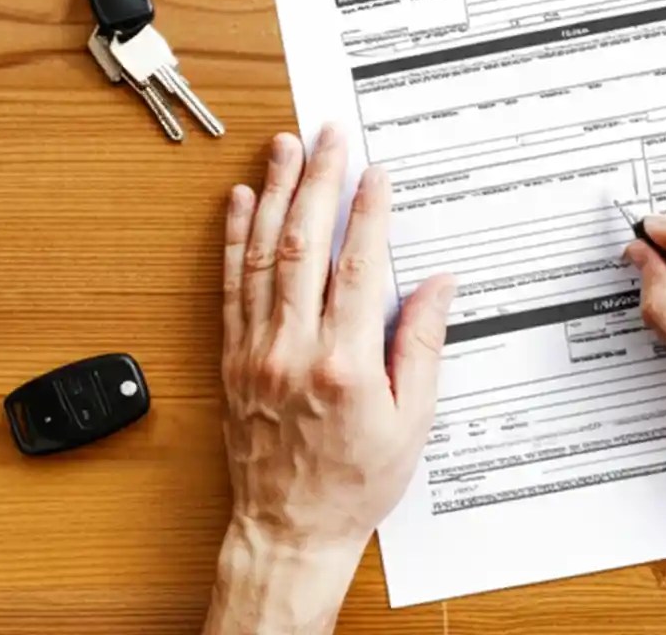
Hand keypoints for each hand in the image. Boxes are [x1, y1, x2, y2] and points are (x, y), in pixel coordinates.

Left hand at [206, 129, 455, 634]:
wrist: (289, 528)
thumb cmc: (355, 483)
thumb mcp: (412, 424)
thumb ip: (422, 348)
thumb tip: (435, 287)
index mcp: (345, 365)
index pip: (358, 268)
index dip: (369, 213)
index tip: (377, 174)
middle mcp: (294, 350)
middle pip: (304, 246)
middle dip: (318, 182)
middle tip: (327, 137)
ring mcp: (256, 352)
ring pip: (261, 256)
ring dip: (274, 195)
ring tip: (283, 149)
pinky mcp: (233, 359)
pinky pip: (230, 287)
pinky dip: (233, 240)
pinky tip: (240, 202)